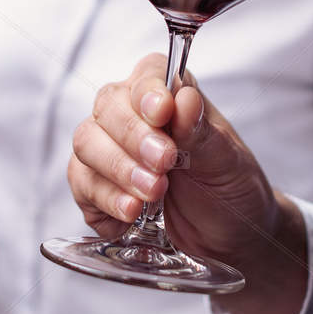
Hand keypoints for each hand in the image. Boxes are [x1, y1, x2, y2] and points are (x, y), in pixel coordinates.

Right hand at [68, 53, 309, 313]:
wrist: (229, 236)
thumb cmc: (230, 187)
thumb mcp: (227, 160)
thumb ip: (202, 131)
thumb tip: (183, 99)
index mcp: (168, 97)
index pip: (145, 78)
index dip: (148, 93)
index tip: (162, 113)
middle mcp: (132, 117)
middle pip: (107, 109)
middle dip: (133, 138)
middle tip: (164, 164)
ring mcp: (108, 152)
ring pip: (86, 145)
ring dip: (118, 170)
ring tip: (153, 193)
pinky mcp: (96, 190)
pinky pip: (82, 187)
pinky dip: (106, 201)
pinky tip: (131, 214)